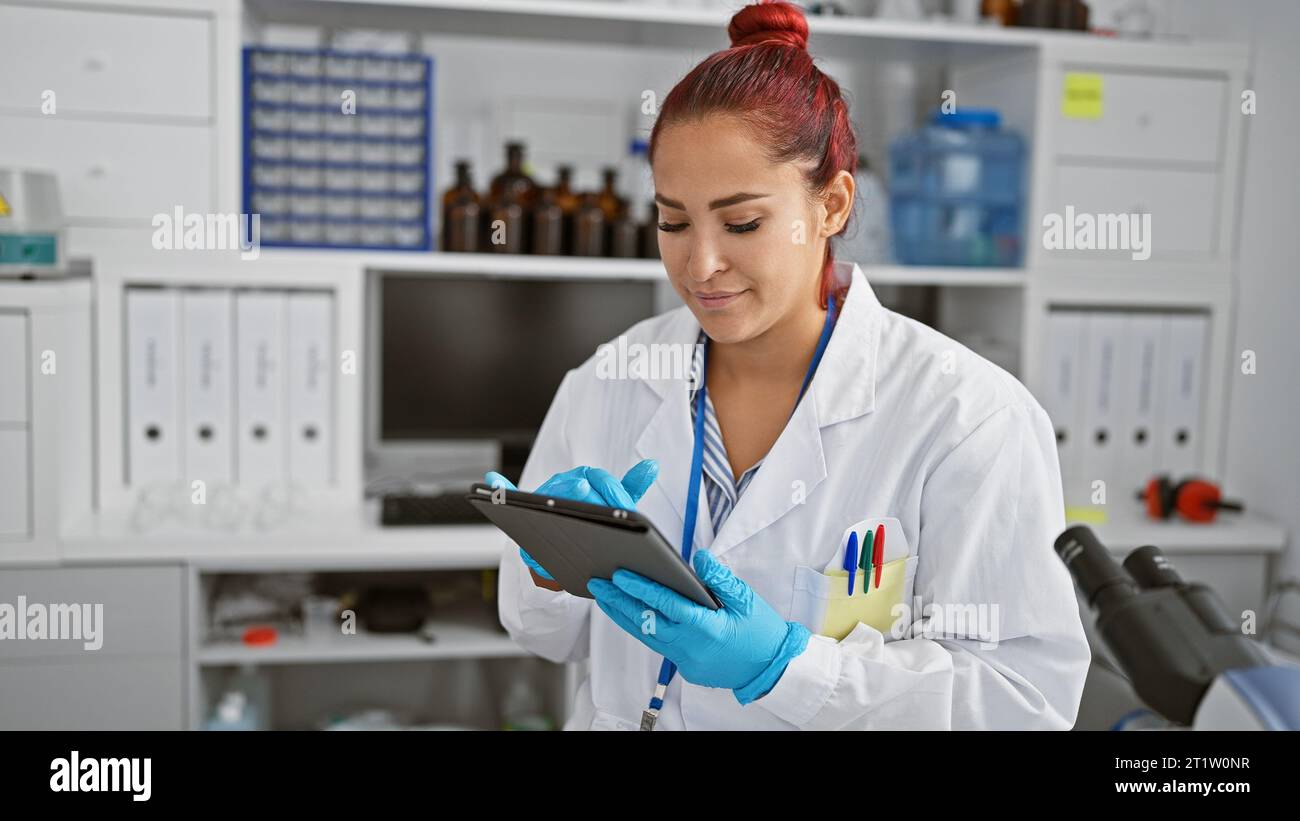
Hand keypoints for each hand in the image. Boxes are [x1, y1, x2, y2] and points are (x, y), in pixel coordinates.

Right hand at [486, 460, 659, 580]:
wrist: (560, 548)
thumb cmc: (586, 526)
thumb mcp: (611, 509)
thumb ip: (628, 489)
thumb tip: (651, 465)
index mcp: (582, 480)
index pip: (598, 480)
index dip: (613, 492)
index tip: (628, 509)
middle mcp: (560, 485)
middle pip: (574, 485)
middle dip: (590, 495)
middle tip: (602, 505)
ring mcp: (540, 497)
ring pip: (549, 495)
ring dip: (557, 493)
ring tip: (574, 498)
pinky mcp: (523, 512)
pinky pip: (507, 494)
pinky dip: (498, 485)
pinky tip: (492, 478)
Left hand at [586, 549, 810, 703]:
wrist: (771, 670)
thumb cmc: (761, 632)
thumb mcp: (746, 600)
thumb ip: (720, 579)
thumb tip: (699, 558)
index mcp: (707, 628)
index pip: (665, 605)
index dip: (640, 589)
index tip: (620, 575)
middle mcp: (690, 647)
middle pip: (645, 622)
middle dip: (619, 601)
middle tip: (597, 584)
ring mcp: (685, 660)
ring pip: (646, 636)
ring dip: (623, 616)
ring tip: (604, 597)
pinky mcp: (685, 668)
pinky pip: (657, 645)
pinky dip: (641, 628)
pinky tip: (630, 615)